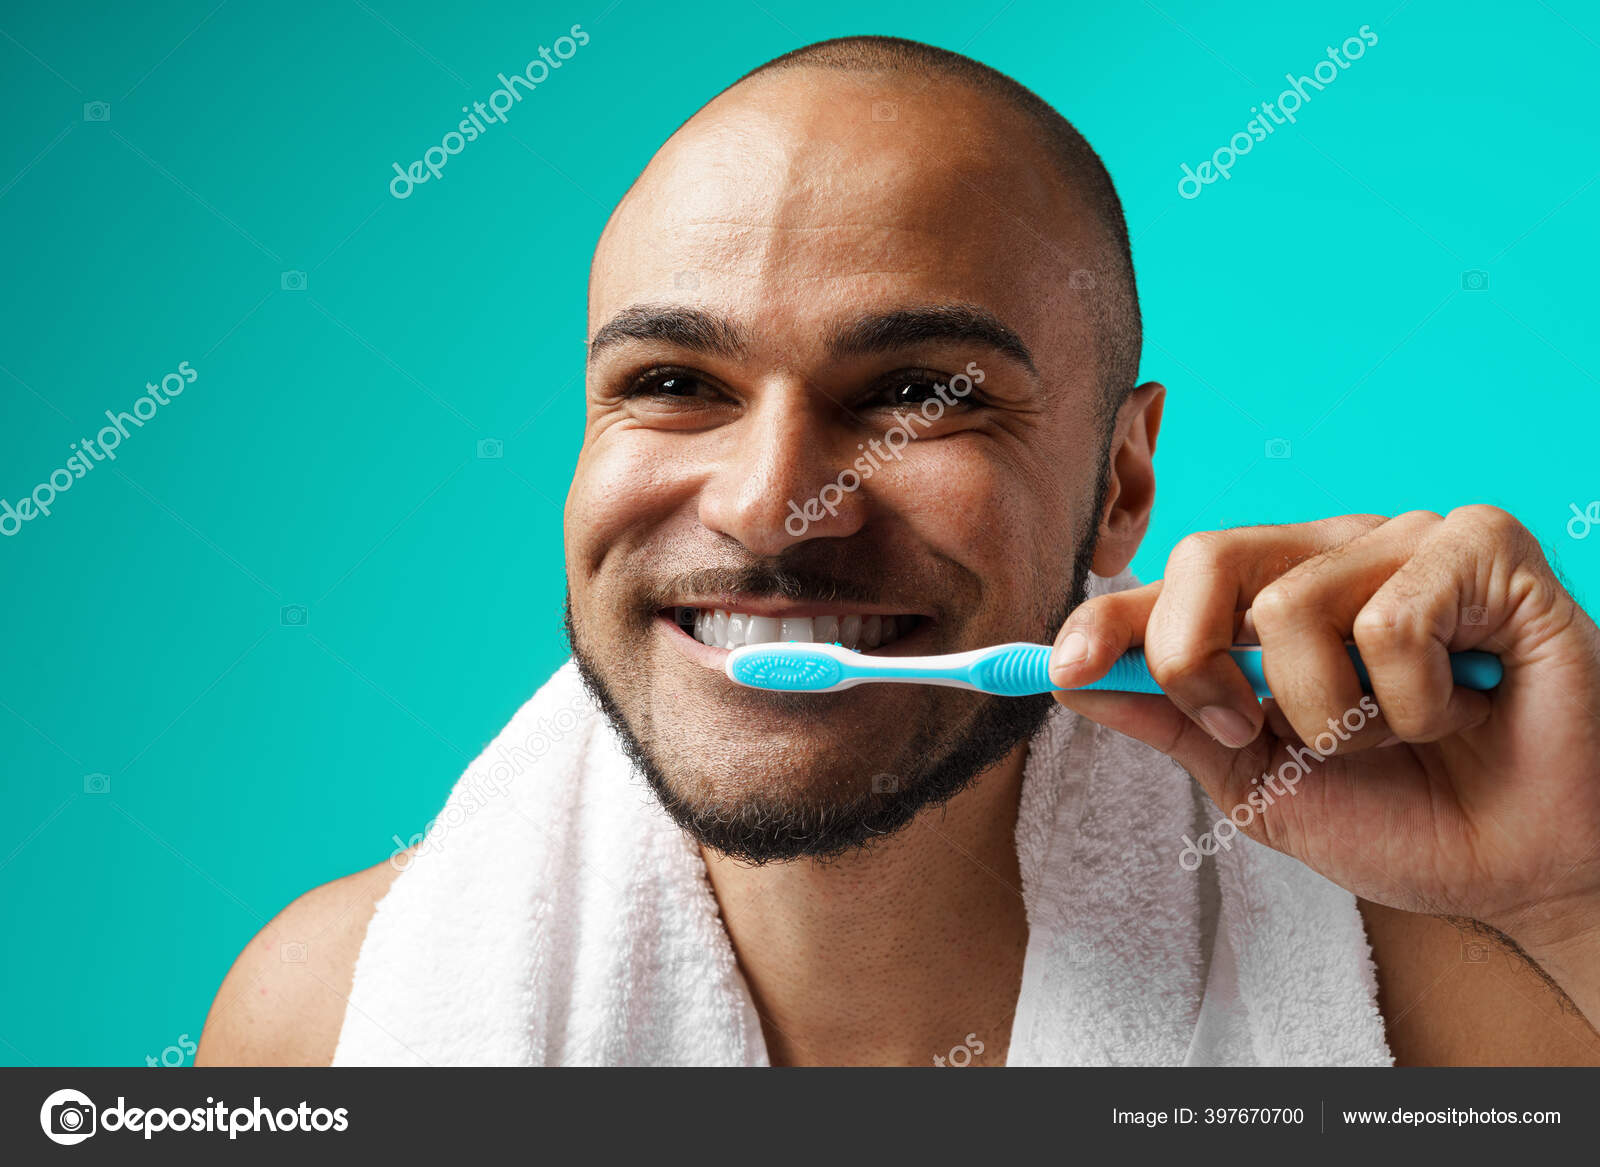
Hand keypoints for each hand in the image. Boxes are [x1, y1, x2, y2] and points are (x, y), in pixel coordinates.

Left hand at [1050, 508, 1599, 1015]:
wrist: (1523, 868)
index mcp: (1278, 599)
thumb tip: (1073, 680)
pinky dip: (1413, 699)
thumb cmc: (1406, 816)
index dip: (1106, 620)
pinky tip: (1459, 710)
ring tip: (1394, 735)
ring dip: (1330, 715)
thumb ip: (1173, 722)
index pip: (1171, 585)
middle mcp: (1335, 554)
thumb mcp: (1260, 781)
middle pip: (1207, 559)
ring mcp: (1408, 543)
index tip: (1056, 669)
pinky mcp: (1483, 550)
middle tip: (1249, 735)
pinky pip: (1393, 617)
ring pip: (1291, 606)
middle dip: (1197, 666)